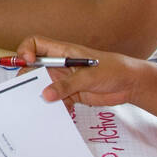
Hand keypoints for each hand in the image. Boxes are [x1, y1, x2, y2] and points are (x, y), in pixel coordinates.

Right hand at [14, 35, 144, 106]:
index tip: (27, 61)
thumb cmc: (113, 69)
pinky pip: (54, 101)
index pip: (35, 44)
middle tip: (27, 91)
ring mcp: (63, 80)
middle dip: (27, 79)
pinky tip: (60, 113)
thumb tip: (45, 95)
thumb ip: (67, 85)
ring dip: (39, 96)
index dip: (26, 50)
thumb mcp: (88, 76)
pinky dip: (53, 108)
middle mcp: (58, 65)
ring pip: (42, 87)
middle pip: (33, 68)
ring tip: (40, 106)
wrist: (129, 84)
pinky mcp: (69, 95)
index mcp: (62, 52)